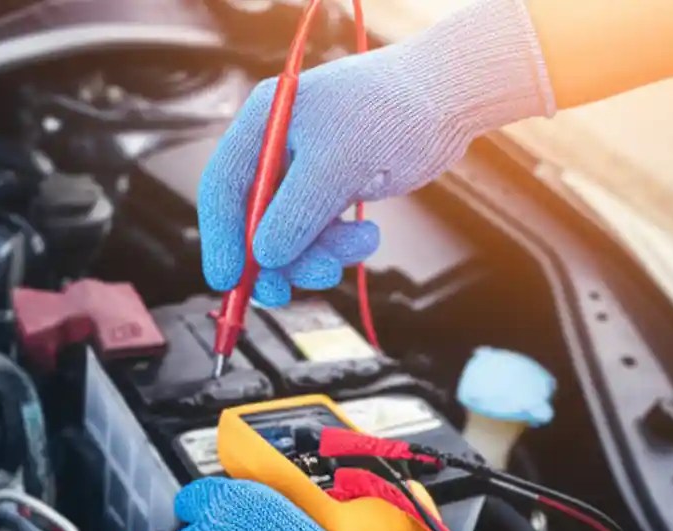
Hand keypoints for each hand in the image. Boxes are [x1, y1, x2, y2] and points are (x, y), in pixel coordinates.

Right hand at [198, 0, 554, 305]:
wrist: (451, 98)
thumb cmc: (395, 110)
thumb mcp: (338, 163)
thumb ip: (295, 213)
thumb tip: (264, 256)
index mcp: (264, 124)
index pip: (222, 188)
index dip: (221, 237)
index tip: (228, 279)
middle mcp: (277, 149)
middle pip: (252, 220)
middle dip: (273, 258)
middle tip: (286, 290)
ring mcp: (305, 171)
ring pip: (288, 236)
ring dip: (316, 255)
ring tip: (353, 249)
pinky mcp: (331, 189)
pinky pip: (318, 235)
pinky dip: (339, 246)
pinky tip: (365, 237)